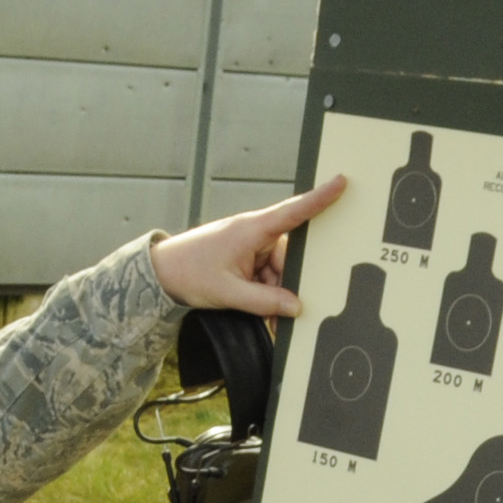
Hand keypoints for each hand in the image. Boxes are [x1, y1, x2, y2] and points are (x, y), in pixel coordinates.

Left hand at [155, 174, 345, 316]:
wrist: (160, 273)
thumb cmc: (188, 271)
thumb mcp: (229, 292)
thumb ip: (264, 302)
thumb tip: (295, 307)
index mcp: (252, 230)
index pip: (293, 211)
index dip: (320, 197)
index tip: (341, 182)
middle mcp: (254, 233)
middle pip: (289, 256)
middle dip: (288, 283)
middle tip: (289, 309)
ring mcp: (250, 246)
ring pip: (278, 271)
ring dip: (275, 295)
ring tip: (271, 319)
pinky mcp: (245, 258)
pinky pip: (266, 277)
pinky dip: (266, 295)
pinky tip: (265, 315)